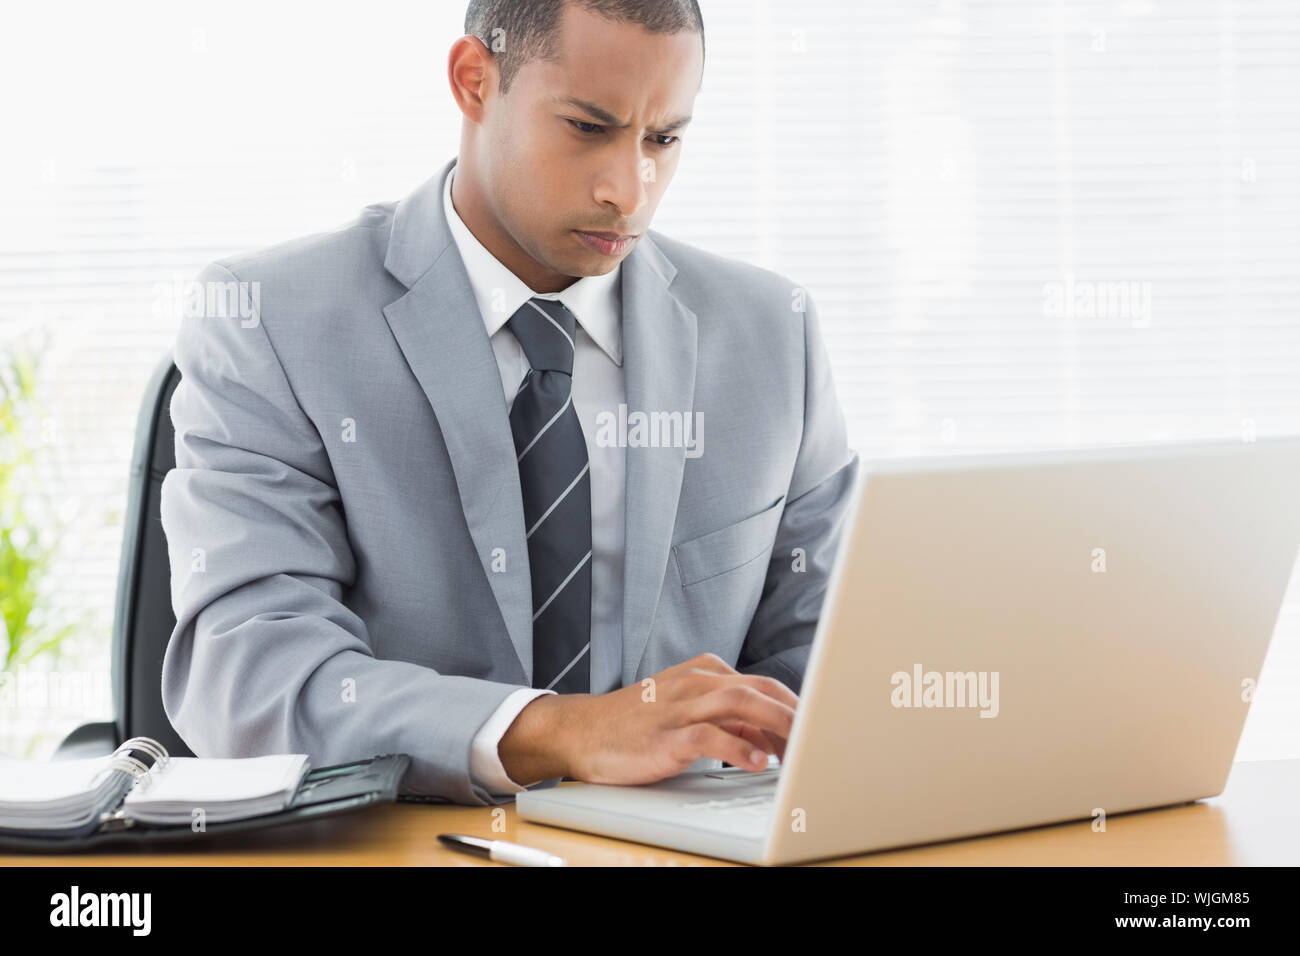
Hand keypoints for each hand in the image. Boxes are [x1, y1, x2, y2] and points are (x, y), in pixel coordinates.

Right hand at [498, 653, 797, 785]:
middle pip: (758, 689)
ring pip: (740, 704)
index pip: (762, 684)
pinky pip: (708, 737)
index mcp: (704, 673)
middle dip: (796, 712)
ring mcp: (679, 707)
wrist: (581, 732)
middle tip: (824, 736)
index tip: (820, 729)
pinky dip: (738, 748)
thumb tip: (772, 737)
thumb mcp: (686, 712)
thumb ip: (728, 720)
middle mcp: (695, 683)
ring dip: (777, 723)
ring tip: (804, 746)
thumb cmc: (637, 724)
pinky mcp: (664, 735)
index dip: (795, 706)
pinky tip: (759, 762)